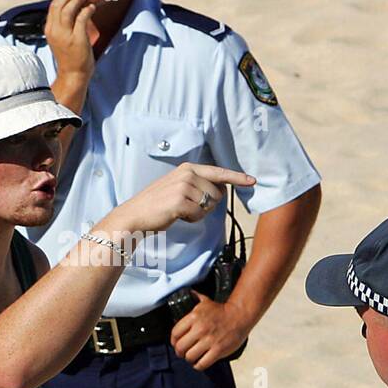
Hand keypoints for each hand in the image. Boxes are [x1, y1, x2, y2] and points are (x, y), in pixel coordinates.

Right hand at [45, 0, 94, 79]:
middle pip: (59, 4)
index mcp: (49, 30)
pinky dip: (88, 9)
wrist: (73, 74)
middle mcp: (55, 31)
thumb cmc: (69, 56)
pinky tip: (92, 8)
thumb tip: (68, 6)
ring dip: (78, 0)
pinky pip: (82, 17)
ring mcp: (66, 35)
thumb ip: (61, 24)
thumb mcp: (60, 38)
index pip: (53, 6)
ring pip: (69, 9)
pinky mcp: (78, 39)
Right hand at [98, 163, 254, 237]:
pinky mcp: (180, 201)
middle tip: (187, 207)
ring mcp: (183, 186)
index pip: (218, 172)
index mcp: (188, 168)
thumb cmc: (158, 204)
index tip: (252, 180)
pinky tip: (178, 216)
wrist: (135, 215)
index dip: (237, 177)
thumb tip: (221, 190)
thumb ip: (198, 184)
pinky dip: (192, 219)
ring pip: (210, 205)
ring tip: (180, 211)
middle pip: (218, 193)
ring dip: (198, 213)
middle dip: (208, 205)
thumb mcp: (178, 186)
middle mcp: (187, 174)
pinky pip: (199, 214)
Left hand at [171, 291, 253, 370]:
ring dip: (189, 359)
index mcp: (194, 317)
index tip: (175, 343)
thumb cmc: (221, 311)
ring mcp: (209, 341)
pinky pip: (202, 364)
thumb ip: (193, 298)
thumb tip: (186, 294)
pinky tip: (199, 362)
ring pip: (190, 356)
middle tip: (182, 353)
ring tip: (191, 357)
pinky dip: (198, 365)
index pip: (175, 333)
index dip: (173, 341)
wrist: (240, 315)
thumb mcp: (205, 301)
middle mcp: (200, 329)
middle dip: (179, 352)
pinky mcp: (218, 350)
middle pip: (180, 347)